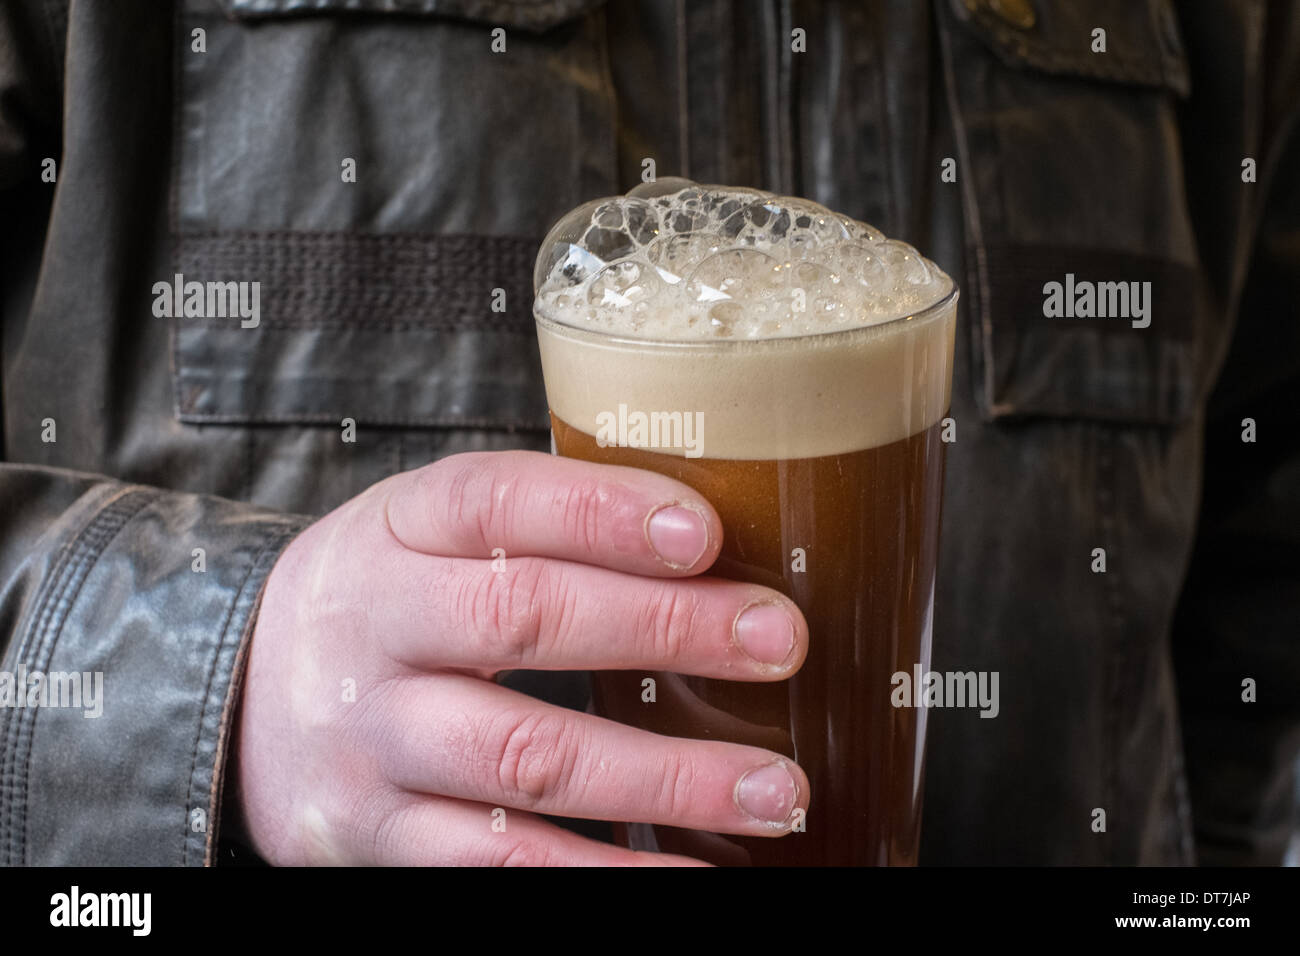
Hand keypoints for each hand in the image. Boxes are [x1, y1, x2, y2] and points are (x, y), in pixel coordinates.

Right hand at [230, 450, 808, 864]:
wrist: (239, 701)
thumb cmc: (384, 602)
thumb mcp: (425, 535)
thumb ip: (537, 529)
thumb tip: (708, 542)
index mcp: (396, 531)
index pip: (495, 500)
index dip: (601, 510)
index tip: (706, 531)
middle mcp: (376, 629)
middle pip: (522, 620)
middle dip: (663, 629)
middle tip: (779, 641)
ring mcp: (375, 740)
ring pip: (524, 756)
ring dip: (662, 777)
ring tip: (772, 787)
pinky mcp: (377, 835)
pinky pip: (497, 864)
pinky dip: (600, 875)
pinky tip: (687, 876)